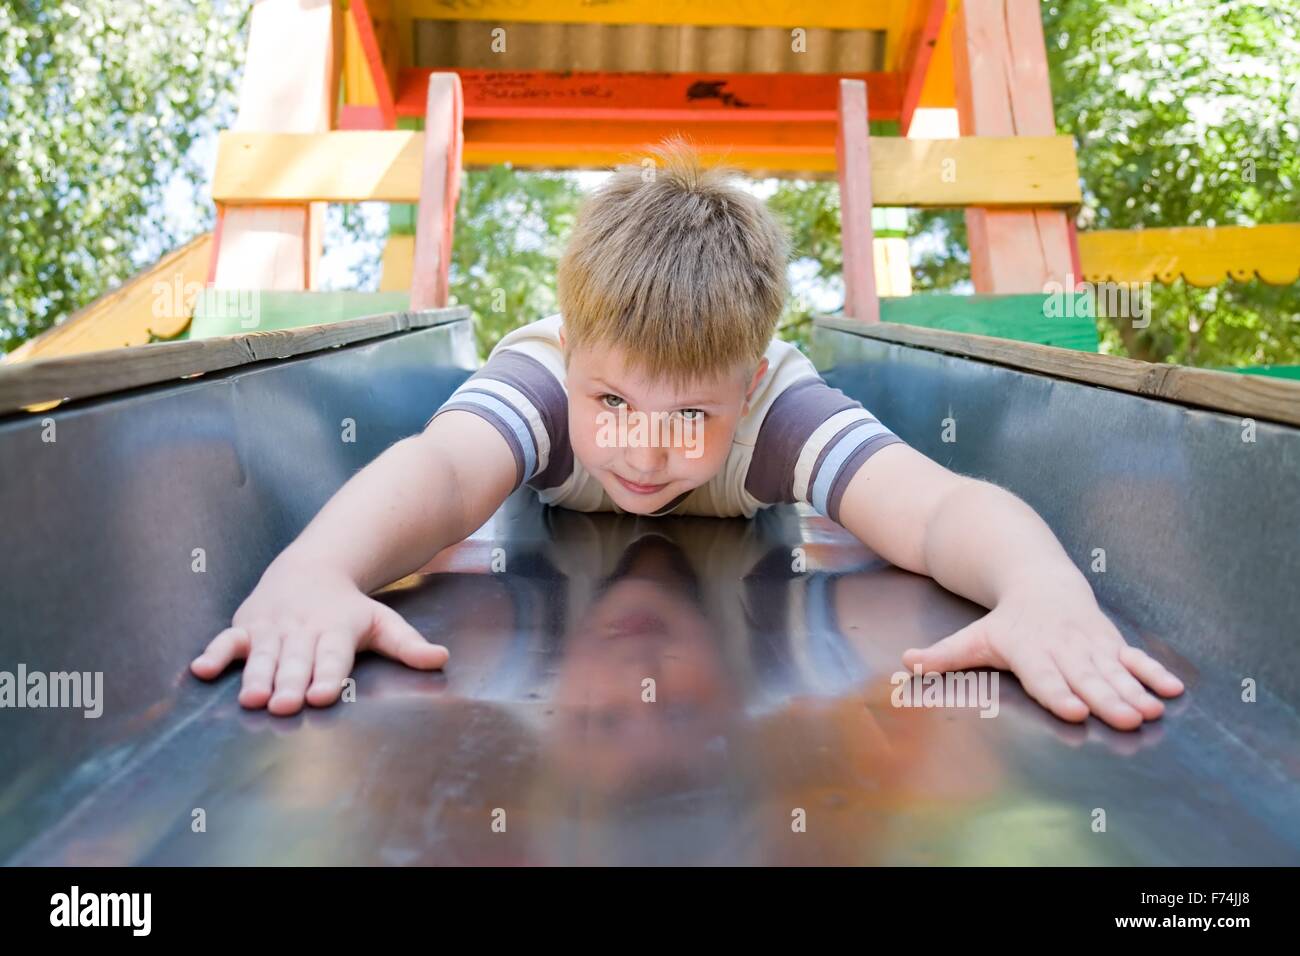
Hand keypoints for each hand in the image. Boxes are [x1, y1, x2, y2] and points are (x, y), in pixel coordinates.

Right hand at [190, 563, 447, 715]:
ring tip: (250, 699)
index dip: (327, 675)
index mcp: (336, 629)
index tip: (320, 695)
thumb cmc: (350, 608)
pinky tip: (200, 670)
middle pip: (295, 660)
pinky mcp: (246, 626)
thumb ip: (408, 645)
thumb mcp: (383, 621)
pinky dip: (214, 654)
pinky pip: (227, 641)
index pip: (332, 656)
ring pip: (262, 656)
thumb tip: (441, 658)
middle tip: (284, 705)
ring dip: (255, 677)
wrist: (313, 568)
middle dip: (289, 682)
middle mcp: (302, 629)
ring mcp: (271, 628)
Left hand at [901, 580, 1183, 730]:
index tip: (1072, 710)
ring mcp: (1091, 645)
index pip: (1044, 676)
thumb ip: (944, 655)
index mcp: (1030, 650)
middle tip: (1124, 720)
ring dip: (1134, 691)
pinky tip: (1173, 691)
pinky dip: (1154, 673)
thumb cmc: (1005, 621)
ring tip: (1150, 711)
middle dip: (1106, 699)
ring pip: (1114, 671)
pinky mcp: (1111, 642)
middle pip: (1085, 678)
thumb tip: (907, 664)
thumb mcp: (973, 635)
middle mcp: (1063, 649)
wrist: (1039, 581)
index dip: (1058, 692)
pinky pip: (1135, 658)